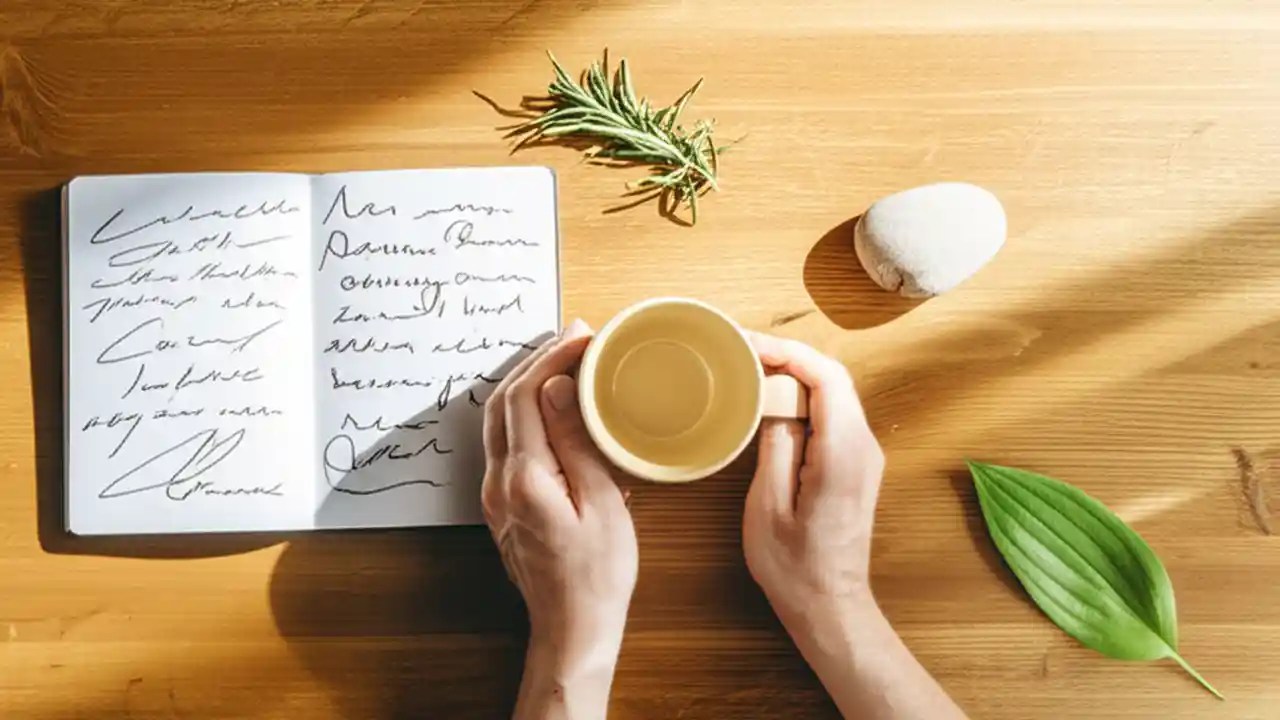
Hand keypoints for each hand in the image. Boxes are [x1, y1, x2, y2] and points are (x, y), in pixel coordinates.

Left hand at [482, 319, 637, 718]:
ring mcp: (496, 494)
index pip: (526, 396)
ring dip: (528, 384)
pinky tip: (553, 406)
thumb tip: (557, 388)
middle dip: (537, 361)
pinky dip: (526, 412)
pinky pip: (506, 443)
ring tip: (564, 361)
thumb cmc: (597, 574)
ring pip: (500, 421)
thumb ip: (576, 442)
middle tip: (574, 339)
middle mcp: (499, 482)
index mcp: (525, 478)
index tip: (581, 337)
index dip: (551, 357)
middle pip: (504, 401)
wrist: (573, 627)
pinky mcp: (503, 504)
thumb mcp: (602, 503)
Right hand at [742, 334, 964, 719]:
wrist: (829, 605)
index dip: (788, 350)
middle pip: (833, 378)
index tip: (749, 345)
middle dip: (788, 355)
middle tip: (742, 352)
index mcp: (842, 453)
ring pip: (834, 393)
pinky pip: (833, 415)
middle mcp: (863, 447)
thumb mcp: (768, 504)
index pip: (826, 376)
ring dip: (795, 375)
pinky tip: (771, 401)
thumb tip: (773, 399)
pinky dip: (803, 398)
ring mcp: (865, 456)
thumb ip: (775, 444)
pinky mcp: (857, 465)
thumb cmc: (794, 566)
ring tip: (751, 369)